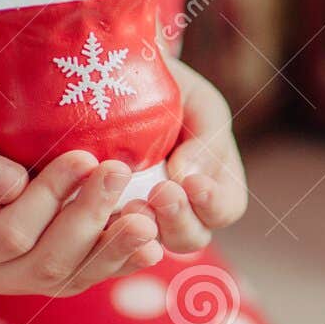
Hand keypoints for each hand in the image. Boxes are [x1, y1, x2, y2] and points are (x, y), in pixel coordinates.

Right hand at [0, 56, 161, 295]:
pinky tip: (154, 243)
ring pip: (76, 277)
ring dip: (115, 247)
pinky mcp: (62, 272)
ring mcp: (29, 278)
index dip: (49, 198)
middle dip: (88, 218)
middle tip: (119, 171)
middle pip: (48, 262)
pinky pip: (94, 273)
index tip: (83, 157)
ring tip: (148, 218)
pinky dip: (125, 259)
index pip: (10, 234)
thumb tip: (12, 186)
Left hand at [121, 59, 247, 253]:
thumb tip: (188, 178)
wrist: (114, 79)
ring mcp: (142, 220)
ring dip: (143, 229)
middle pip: (191, 237)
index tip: (192, 183)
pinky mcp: (103, 219)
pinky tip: (98, 212)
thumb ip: (206, 138)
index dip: (213, 203)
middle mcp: (181, 212)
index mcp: (214, 185)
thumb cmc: (169, 91)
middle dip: (178, 218)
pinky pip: (106, 239)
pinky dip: (105, 231)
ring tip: (128, 206)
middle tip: (161, 193)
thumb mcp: (198, 101)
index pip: (225, 209)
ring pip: (150, 245)